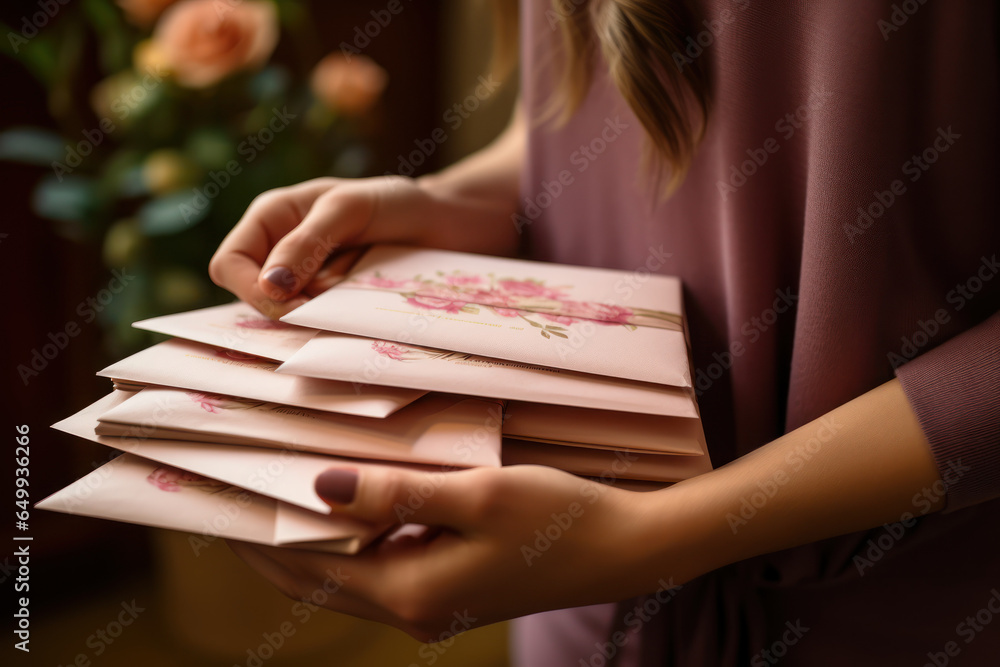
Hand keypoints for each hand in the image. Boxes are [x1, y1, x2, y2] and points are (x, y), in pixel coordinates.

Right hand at [208, 175, 436, 318]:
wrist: (443, 224)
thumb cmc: (395, 204)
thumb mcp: (350, 209)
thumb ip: (308, 242)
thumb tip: (272, 286)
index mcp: (272, 218)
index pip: (230, 265)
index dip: (253, 291)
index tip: (296, 305)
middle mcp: (280, 252)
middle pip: (254, 298)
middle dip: (290, 306)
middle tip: (335, 300)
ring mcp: (306, 281)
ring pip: (288, 316)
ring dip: (322, 311)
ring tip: (358, 286)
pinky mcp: (332, 304)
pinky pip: (318, 325)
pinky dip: (338, 321)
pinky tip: (363, 305)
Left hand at [227, 464, 680, 641]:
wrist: (621, 551)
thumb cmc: (557, 517)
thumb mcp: (477, 493)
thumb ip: (398, 492)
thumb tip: (321, 486)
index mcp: (411, 591)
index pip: (309, 565)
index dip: (260, 534)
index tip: (220, 501)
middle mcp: (413, 609)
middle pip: (318, 578)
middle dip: (271, 543)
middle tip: (230, 501)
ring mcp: (432, 605)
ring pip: (347, 575)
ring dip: (311, 541)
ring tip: (276, 495)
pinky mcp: (450, 591)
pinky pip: (380, 569)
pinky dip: (352, 542)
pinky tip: (348, 507)